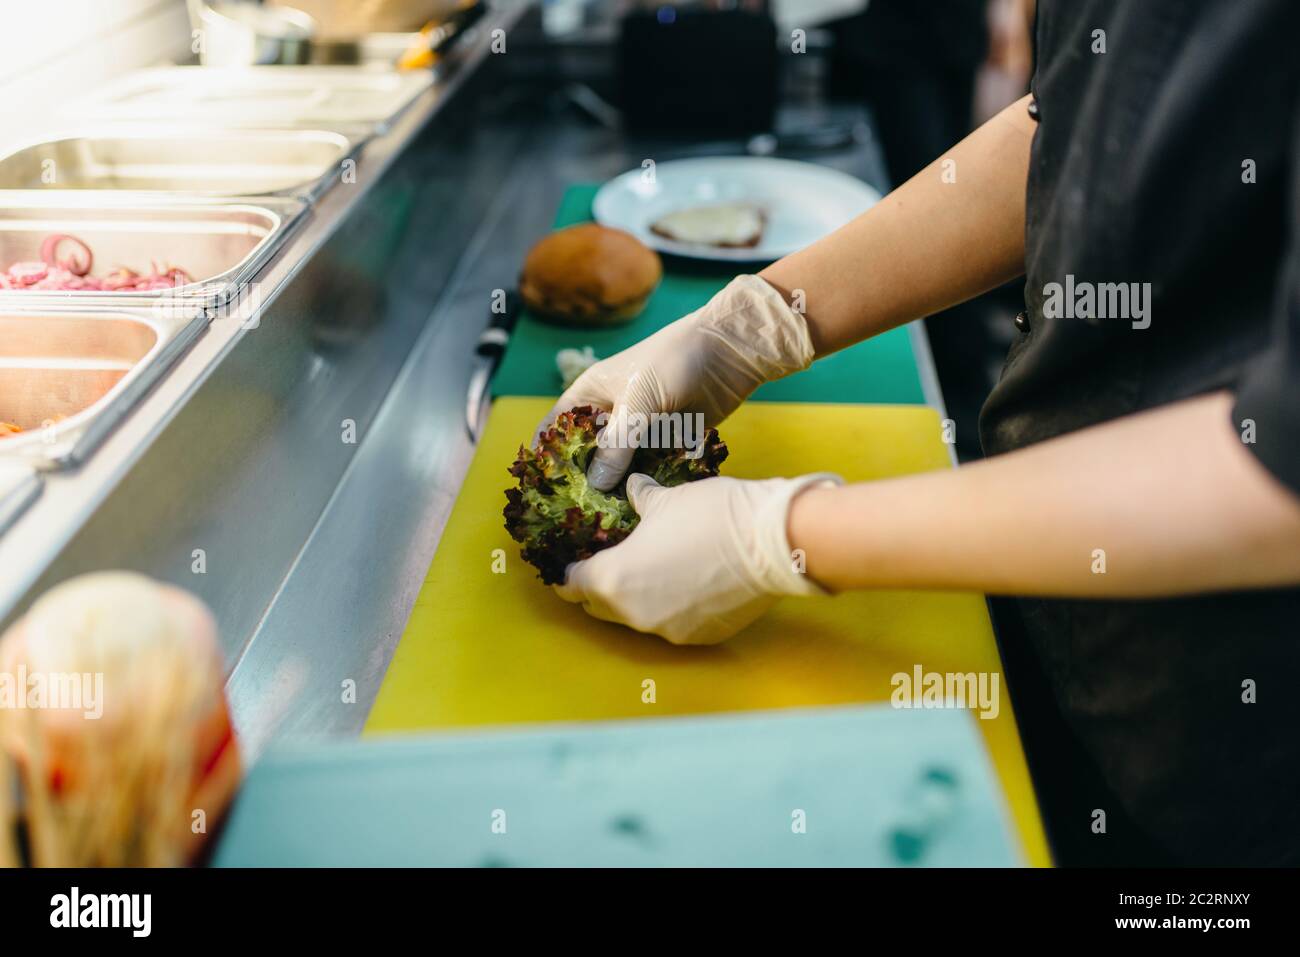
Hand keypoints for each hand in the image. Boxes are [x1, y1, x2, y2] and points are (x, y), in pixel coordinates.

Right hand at [535, 275, 814, 490]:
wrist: (731, 350)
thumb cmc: (674, 360)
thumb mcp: (639, 399)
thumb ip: (617, 442)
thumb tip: (596, 484)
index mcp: (593, 393)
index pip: (557, 427)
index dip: (546, 455)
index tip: (541, 488)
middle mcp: (613, 413)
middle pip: (589, 454)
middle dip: (585, 481)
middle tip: (579, 516)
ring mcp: (642, 429)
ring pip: (622, 467)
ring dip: (619, 488)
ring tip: (612, 520)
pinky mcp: (670, 441)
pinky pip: (653, 469)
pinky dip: (649, 484)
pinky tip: (645, 508)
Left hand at [555, 471, 841, 643]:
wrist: (771, 544)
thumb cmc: (709, 515)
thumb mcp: (665, 500)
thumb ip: (640, 500)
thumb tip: (634, 489)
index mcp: (615, 579)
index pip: (574, 584)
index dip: (568, 573)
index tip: (567, 567)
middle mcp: (635, 615)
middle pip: (601, 607)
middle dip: (598, 589)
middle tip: (604, 567)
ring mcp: (668, 631)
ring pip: (638, 618)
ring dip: (637, 599)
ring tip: (650, 573)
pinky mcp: (700, 638)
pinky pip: (673, 623)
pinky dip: (672, 607)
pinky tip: (685, 585)